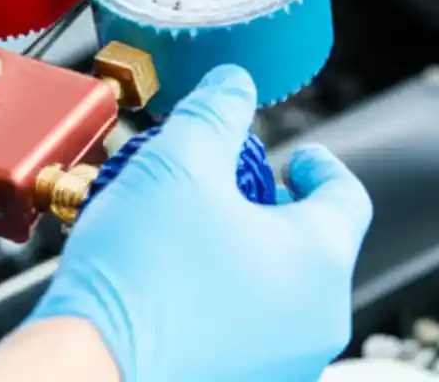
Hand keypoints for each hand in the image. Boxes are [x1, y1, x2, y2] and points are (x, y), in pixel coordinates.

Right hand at [26, 65, 372, 381]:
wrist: (91, 369)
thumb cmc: (139, 279)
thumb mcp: (178, 163)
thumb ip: (216, 111)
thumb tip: (233, 84)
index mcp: (318, 261)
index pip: (347, 196)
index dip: (322, 164)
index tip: (301, 155)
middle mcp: (314, 323)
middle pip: (309, 247)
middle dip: (269, 209)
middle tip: (225, 191)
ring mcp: (281, 367)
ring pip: (276, 294)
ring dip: (242, 257)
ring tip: (186, 237)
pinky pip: (245, 335)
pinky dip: (220, 303)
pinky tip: (171, 287)